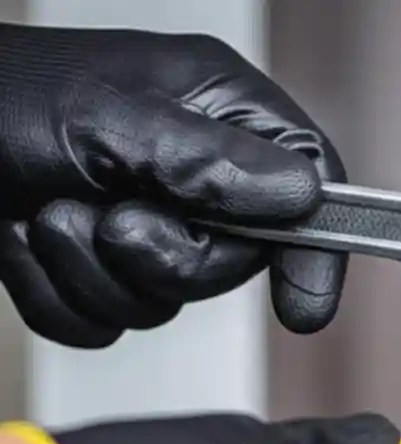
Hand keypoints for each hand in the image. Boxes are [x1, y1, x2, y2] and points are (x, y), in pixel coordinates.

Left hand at [0, 23, 347, 346]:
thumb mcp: (109, 123)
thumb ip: (213, 164)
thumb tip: (303, 195)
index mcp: (215, 112)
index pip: (309, 181)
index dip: (319, 246)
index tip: (304, 306)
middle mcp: (191, 167)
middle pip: (237, 259)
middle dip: (169, 259)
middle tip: (116, 224)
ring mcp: (145, 219)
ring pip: (167, 300)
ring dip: (98, 276)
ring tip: (49, 216)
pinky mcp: (96, 266)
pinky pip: (107, 322)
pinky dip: (59, 296)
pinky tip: (26, 242)